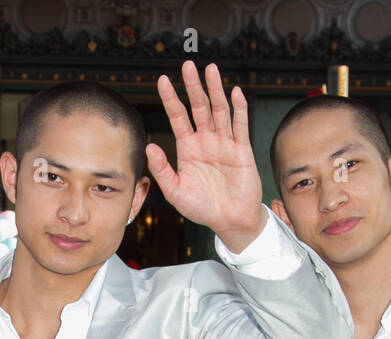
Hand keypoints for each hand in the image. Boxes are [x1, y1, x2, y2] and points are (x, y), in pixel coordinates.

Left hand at [146, 62, 267, 252]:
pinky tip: (235, 92)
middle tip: (187, 65)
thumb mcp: (175, 191)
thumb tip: (149, 146)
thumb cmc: (201, 208)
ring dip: (215, 90)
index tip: (161, 80)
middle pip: (199, 107)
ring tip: (210, 69)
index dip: (170, 99)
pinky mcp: (242, 150)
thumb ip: (162, 169)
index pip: (178, 117)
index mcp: (188, 149)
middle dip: (193, 87)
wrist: (229, 221)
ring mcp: (224, 144)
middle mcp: (206, 141)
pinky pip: (240, 126)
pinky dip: (239, 109)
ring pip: (219, 111)